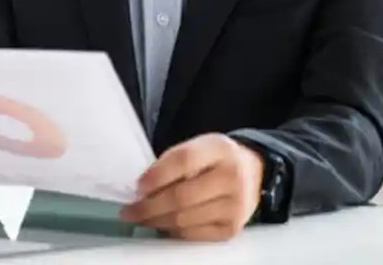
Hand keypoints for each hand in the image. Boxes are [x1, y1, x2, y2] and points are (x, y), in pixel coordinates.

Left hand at [119, 133, 264, 240]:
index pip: (183, 161)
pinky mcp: (233, 228)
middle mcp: (231, 178)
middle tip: (129, 211)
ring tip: (141, 219)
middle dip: (149, 206)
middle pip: (182, 196)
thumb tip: (143, 188)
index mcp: (219, 150)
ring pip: (186, 219)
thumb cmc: (215, 159)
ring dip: (157, 221)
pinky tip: (162, 226)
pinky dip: (174, 232)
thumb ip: (172, 162)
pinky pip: (196, 234)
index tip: (137, 186)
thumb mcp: (197, 147)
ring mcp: (235, 206)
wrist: (253, 171)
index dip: (156, 175)